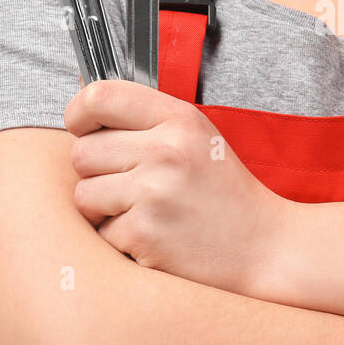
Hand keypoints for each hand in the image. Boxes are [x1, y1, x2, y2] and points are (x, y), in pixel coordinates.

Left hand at [65, 79, 290, 293]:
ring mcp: (154, 193)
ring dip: (104, 211)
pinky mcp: (144, 235)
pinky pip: (101, 234)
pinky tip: (156, 239)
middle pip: (82, 153)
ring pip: (83, 196)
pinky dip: (121, 242)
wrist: (265, 248)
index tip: (83, 129)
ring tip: (145, 214)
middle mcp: (166, 151)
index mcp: (180, 120)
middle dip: (97, 174)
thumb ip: (146, 120)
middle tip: (132, 187)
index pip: (100, 97)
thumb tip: (80, 96)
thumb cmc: (224, 193)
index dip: (78, 114)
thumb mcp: (198, 139)